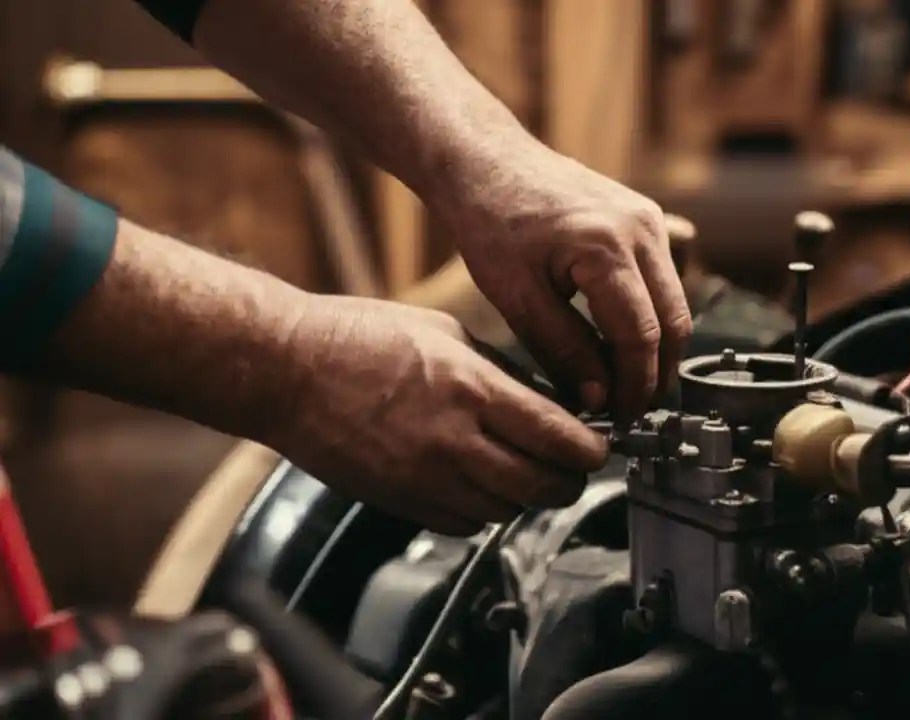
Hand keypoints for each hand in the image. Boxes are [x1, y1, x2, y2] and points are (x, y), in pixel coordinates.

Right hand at [270, 295, 608, 534]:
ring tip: (525, 472)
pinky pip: (464, 523)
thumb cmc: (357, 338)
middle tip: (572, 467)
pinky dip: (483, 511)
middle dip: (568, 480)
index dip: (591, 449)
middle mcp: (453, 440)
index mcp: (472, 389)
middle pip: (542, 486)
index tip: (598, 447)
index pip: (558, 437)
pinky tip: (478, 483)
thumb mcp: (445, 334)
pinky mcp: (401, 501)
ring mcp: (425, 477)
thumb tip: (545, 401)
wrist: (285, 369)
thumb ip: (500, 372)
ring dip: (525, 497)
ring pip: (506, 511)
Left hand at [440, 138, 692, 421]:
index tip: (619, 417)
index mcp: (608, 247)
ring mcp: (650, 220)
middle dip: (655, 373)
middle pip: (674, 322)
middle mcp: (642, 228)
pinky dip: (652, 316)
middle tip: (628, 409)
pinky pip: (664, 279)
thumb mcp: (518, 298)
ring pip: (676, 303)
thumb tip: (599, 399)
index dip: (634, 385)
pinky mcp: (647, 219)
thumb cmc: (492, 222)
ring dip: (657, 347)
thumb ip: (563, 351)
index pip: (642, 336)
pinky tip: (620, 340)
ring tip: (623, 382)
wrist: (488, 162)